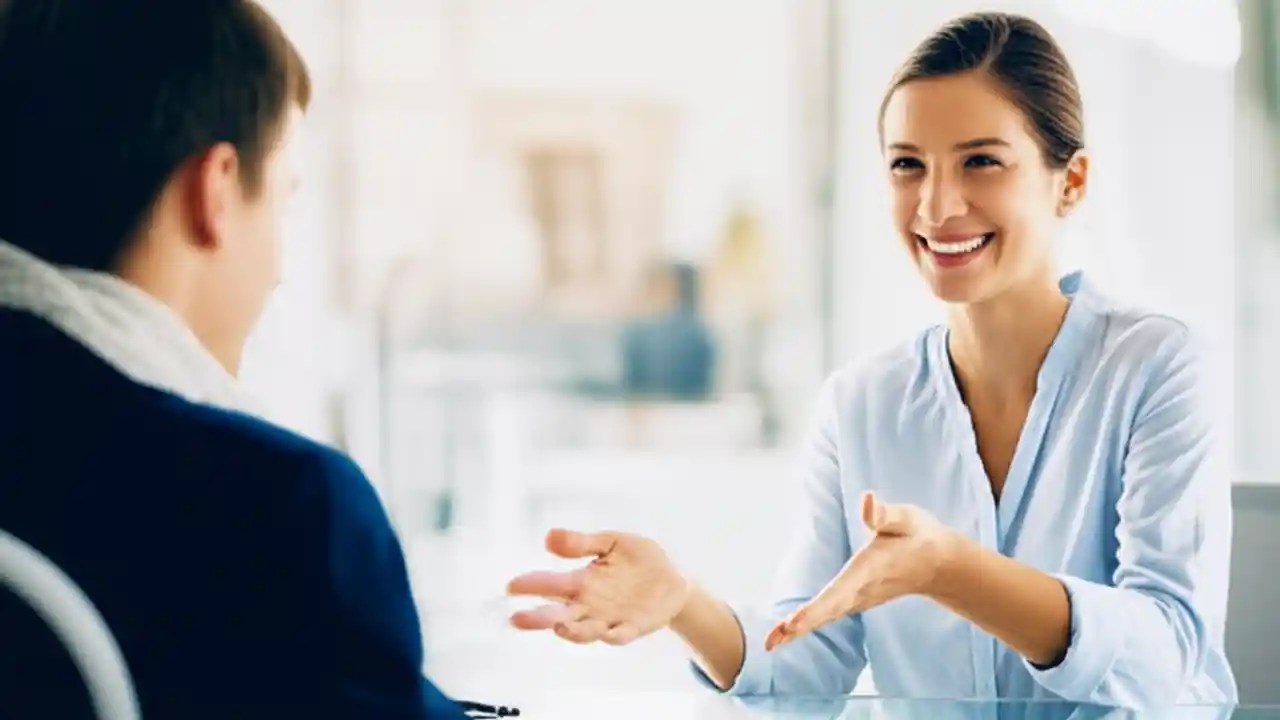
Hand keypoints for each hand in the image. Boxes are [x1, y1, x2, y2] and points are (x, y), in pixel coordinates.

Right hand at [506, 529, 690, 645]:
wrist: (674, 579)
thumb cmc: (639, 560)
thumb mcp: (611, 542)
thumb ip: (581, 542)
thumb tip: (548, 537)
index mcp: (583, 582)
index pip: (551, 585)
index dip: (531, 586)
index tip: (512, 586)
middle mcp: (591, 604)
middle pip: (559, 614)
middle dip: (538, 618)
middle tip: (517, 619)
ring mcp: (611, 618)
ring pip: (585, 630)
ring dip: (573, 631)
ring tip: (558, 627)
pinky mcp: (633, 627)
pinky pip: (621, 635)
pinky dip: (614, 635)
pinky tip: (607, 633)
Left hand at [765, 491, 958, 650]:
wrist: (940, 566)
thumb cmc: (919, 536)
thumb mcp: (907, 519)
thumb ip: (885, 514)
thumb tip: (867, 500)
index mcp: (871, 569)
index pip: (840, 591)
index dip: (817, 607)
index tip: (794, 623)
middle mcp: (863, 590)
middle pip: (828, 610)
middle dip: (801, 624)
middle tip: (771, 642)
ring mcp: (859, 599)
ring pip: (826, 616)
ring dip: (797, 630)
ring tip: (769, 643)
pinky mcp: (855, 600)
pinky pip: (828, 614)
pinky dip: (806, 624)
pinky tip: (785, 634)